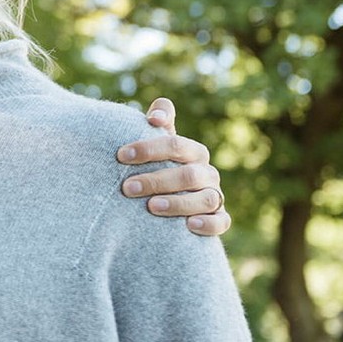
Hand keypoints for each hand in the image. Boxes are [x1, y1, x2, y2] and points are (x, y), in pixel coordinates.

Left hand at [116, 97, 231, 237]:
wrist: (169, 200)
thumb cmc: (159, 166)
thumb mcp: (157, 143)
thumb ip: (159, 121)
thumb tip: (155, 116)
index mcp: (193, 152)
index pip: (176, 145)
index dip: (149, 148)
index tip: (121, 155)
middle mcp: (207, 173)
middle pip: (188, 175)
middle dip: (156, 180)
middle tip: (127, 187)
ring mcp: (215, 196)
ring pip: (206, 199)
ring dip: (178, 203)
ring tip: (151, 206)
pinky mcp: (219, 218)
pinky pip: (221, 222)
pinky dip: (208, 224)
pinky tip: (189, 225)